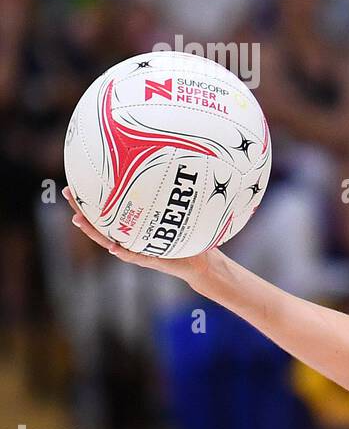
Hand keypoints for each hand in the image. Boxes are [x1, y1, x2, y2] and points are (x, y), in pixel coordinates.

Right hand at [62, 186, 216, 287]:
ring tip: (78, 219)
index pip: (108, 210)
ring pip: (108, 240)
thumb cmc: (189, 234)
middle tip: (68, 193)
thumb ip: (175, 194)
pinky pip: (133, 256)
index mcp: (132, 226)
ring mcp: (136, 250)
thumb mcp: (180, 210)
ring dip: (93, 231)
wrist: (201, 262)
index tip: (79, 180)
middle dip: (82, 208)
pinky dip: (123, 252)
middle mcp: (129, 238)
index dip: (92, 197)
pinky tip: (112, 246)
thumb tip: (178, 165)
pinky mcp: (149, 261)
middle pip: (100, 223)